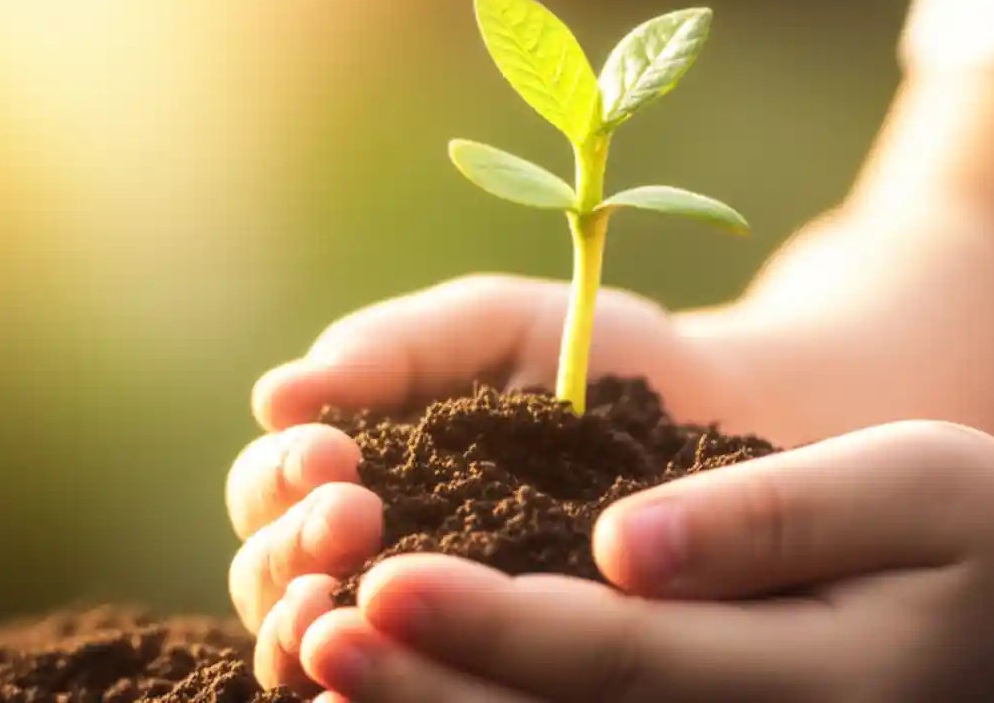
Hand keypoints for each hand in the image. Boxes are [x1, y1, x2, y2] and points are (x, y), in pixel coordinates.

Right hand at [227, 274, 742, 690]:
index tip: (330, 455)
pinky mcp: (486, 661)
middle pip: (270, 575)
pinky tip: (388, 681)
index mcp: (360, 467)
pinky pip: (411, 688)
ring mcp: (424, 618)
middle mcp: (374, 553)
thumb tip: (274, 396)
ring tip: (340, 611)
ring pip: (321, 646)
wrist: (722, 416)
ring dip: (310, 629)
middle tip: (351, 521)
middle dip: (290, 551)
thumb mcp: (496, 327)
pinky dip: (378, 688)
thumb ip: (396, 347)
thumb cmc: (601, 358)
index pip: (271, 488)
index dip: (281, 477)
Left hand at [295, 421, 993, 701]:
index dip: (489, 626)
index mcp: (796, 679)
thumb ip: (770, 517)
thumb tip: (623, 545)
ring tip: (323, 657)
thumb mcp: (910, 486)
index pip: (611, 660)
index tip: (383, 576)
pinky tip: (408, 686)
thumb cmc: (974, 533)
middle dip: (424, 685)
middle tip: (313, 627)